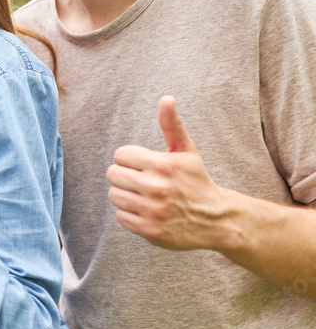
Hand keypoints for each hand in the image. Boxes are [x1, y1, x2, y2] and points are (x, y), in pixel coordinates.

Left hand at [106, 96, 230, 250]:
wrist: (216, 220)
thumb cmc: (196, 180)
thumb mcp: (186, 151)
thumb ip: (171, 124)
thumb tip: (166, 98)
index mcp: (162, 165)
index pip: (119, 155)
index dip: (130, 159)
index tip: (143, 165)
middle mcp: (156, 188)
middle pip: (112, 174)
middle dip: (125, 176)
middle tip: (142, 181)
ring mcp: (152, 210)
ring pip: (114, 195)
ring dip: (126, 195)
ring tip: (144, 196)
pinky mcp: (149, 230)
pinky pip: (121, 216)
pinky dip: (130, 214)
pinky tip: (147, 211)